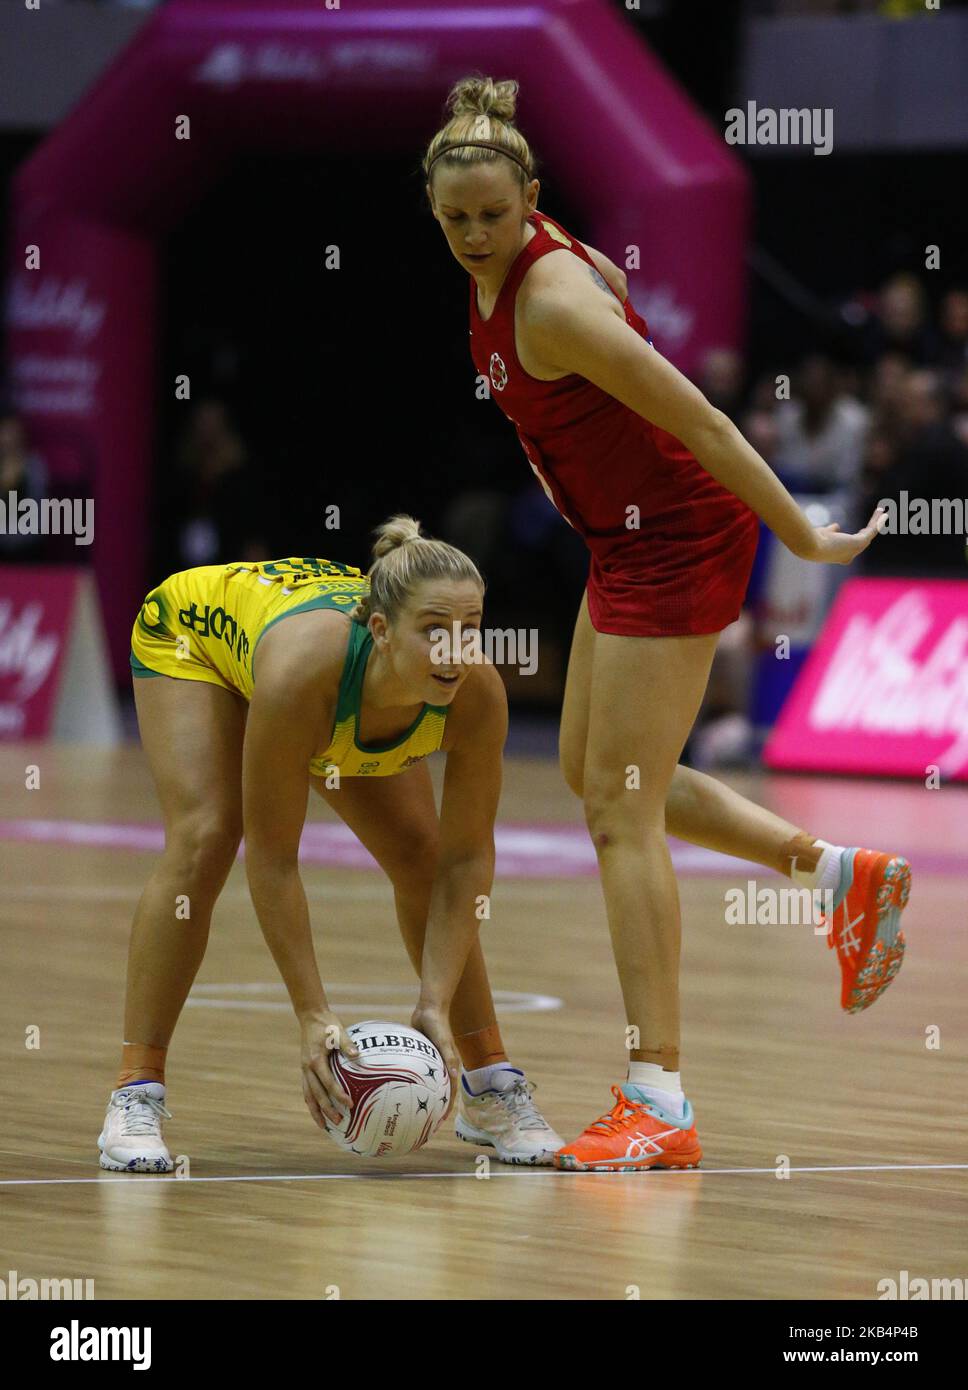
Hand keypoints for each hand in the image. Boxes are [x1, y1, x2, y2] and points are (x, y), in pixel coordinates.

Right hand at [299, 1009, 359, 1128]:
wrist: (310, 1017)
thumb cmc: (327, 1024)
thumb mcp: (338, 1031)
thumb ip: (347, 1044)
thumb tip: (358, 1055)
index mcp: (316, 1060)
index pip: (328, 1083)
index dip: (338, 1095)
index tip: (349, 1104)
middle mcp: (307, 1068)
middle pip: (316, 1095)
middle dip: (327, 1110)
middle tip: (339, 1122)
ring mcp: (304, 1070)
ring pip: (308, 1096)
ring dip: (316, 1111)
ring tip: (324, 1126)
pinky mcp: (305, 1069)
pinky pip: (307, 1090)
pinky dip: (312, 1102)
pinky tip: (318, 1110)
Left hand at [410, 1004, 459, 1119]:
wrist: (429, 1007)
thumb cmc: (438, 1023)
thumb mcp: (442, 1040)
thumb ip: (448, 1056)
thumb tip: (453, 1075)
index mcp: (448, 1068)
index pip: (449, 1095)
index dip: (444, 1112)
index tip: (436, 1126)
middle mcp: (439, 1069)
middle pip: (435, 1095)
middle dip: (429, 1111)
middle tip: (417, 1125)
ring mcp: (428, 1064)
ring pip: (422, 1086)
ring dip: (415, 1098)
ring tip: (401, 1111)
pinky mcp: (418, 1057)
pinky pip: (410, 1073)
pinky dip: (403, 1081)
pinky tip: (388, 1088)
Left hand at [797, 506, 884, 565]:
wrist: (812, 546)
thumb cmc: (814, 541)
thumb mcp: (823, 534)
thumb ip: (830, 531)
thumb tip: (836, 525)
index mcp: (839, 555)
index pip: (852, 546)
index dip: (857, 536)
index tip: (862, 530)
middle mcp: (849, 555)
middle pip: (863, 540)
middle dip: (871, 528)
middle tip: (876, 516)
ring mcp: (855, 550)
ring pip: (869, 534)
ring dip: (876, 522)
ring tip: (881, 511)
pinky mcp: (860, 543)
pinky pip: (872, 531)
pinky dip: (878, 521)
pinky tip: (882, 512)